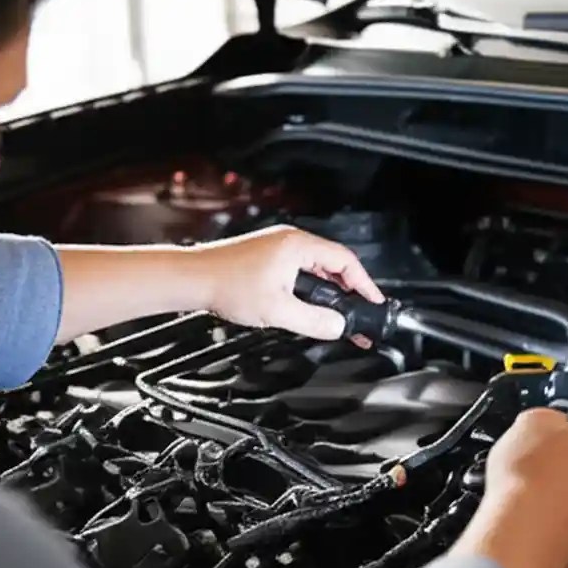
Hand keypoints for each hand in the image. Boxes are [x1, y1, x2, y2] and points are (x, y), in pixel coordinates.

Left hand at [193, 225, 384, 345]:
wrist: (192, 278)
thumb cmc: (227, 284)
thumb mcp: (277, 310)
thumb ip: (314, 320)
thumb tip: (338, 326)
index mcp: (298, 245)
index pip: (346, 261)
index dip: (364, 284)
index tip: (374, 302)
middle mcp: (290, 241)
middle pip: (334, 263)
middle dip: (350, 289)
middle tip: (360, 313)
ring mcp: (278, 248)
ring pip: (317, 268)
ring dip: (330, 290)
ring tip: (339, 313)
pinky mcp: (267, 258)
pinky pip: (301, 271)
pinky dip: (312, 288)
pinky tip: (311, 306)